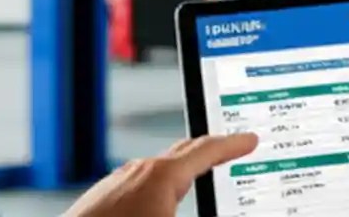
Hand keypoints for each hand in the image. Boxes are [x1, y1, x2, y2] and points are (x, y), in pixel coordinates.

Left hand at [62, 133, 258, 216]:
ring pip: (157, 171)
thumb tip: (227, 208)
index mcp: (161, 176)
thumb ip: (207, 208)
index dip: (234, 144)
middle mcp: (136, 173)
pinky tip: (158, 207)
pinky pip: (137, 186)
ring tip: (198, 180)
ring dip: (182, 173)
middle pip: (182, 153)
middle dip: (209, 152)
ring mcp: (114, 186)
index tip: (249, 139)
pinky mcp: (99, 202)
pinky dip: (158, 189)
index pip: (207, 150)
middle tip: (230, 149)